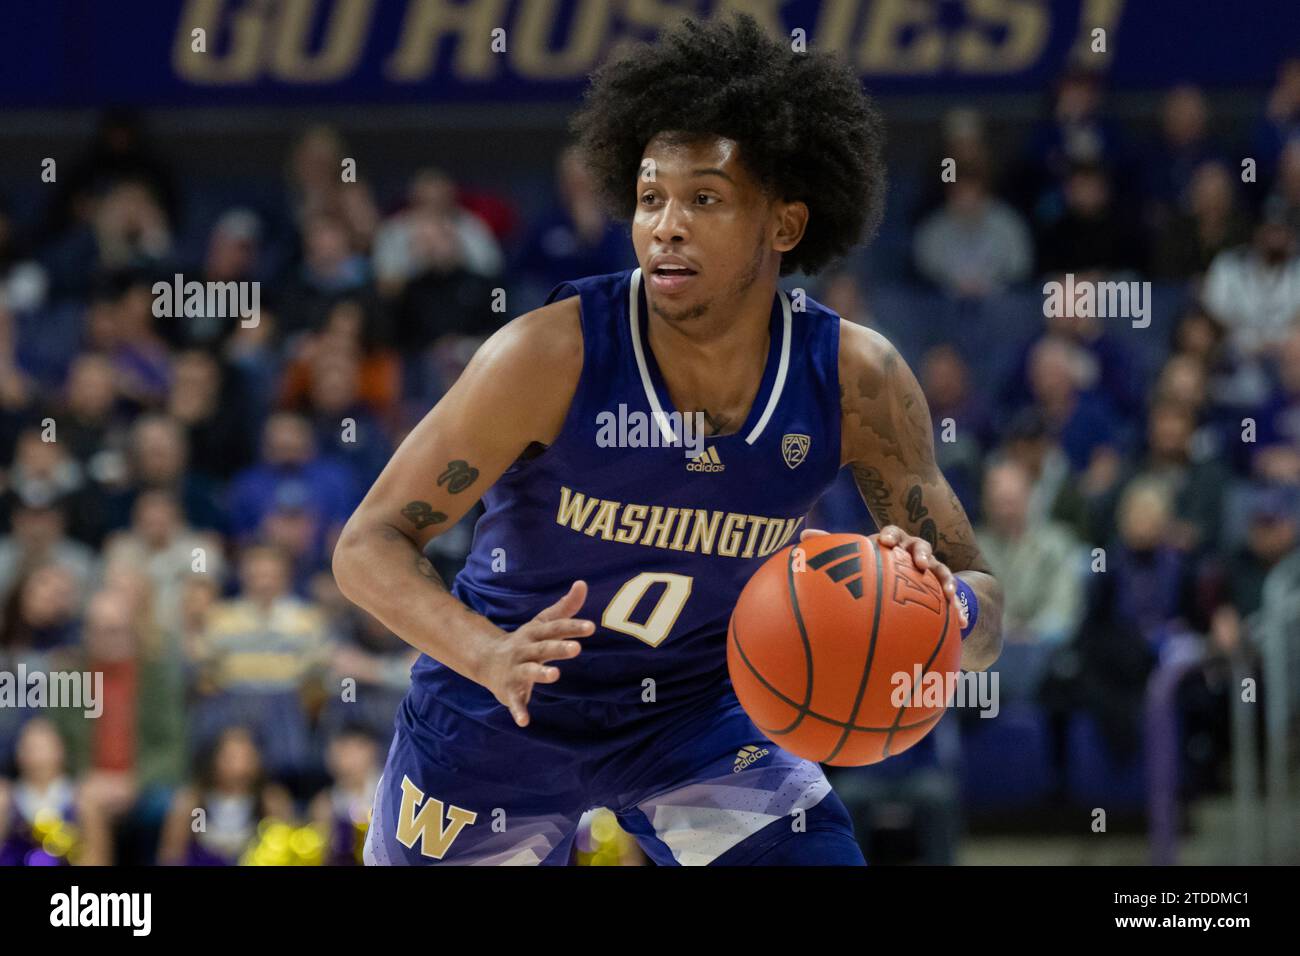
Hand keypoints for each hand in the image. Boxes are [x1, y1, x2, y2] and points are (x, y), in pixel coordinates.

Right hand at [477, 580, 594, 727]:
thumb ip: (564, 607)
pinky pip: (514, 702)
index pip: (555, 628)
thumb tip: (582, 584)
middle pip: (543, 648)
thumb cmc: (525, 641)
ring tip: (555, 675)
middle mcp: (524, 650)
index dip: (572, 627)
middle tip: (577, 648)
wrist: (486, 660)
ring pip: (529, 671)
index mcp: (534, 634)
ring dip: (541, 673)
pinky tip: (525, 722)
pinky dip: (518, 711)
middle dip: (558, 648)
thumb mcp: (542, 623)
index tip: (591, 627)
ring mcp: (516, 670)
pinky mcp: (509, 691)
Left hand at [801, 526, 967, 629]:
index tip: (884, 543)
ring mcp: (933, 573)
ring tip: (949, 592)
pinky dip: (960, 611)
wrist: (910, 584)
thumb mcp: (857, 561)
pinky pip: (956, 602)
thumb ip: (833, 549)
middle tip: (919, 561)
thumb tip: (802, 537)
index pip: (893, 535)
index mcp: (894, 546)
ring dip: (946, 579)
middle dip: (921, 553)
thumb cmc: (877, 570)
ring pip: (942, 572)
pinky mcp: (946, 593)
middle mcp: (915, 555)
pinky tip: (961, 623)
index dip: (890, 537)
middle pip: (922, 548)